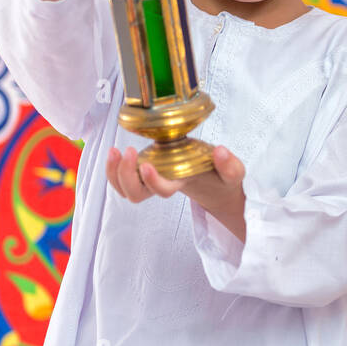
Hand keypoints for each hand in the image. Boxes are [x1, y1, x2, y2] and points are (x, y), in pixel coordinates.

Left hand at [106, 143, 246, 221]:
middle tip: (128, 152)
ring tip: (115, 151)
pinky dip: (113, 169)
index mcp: (182, 184)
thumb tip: (220, 151)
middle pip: (136, 194)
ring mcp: (151, 179)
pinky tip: (114, 153)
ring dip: (115, 173)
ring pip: (125, 189)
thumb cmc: (220, 177)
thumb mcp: (233, 173)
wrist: (213, 181)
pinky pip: (122, 179)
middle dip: (127, 176)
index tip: (147, 164)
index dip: (153, 181)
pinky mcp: (145, 170)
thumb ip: (229, 165)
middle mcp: (163, 184)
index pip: (164, 191)